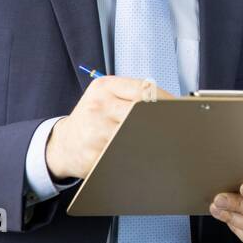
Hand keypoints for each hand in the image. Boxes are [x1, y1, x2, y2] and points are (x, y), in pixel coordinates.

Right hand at [45, 76, 172, 182]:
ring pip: (135, 135)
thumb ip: (132, 95)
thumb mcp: (105, 97)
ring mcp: (95, 130)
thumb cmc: (92, 118)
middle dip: (160, 120)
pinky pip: (124, 155)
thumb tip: (172, 104)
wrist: (63, 144)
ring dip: (151, 140)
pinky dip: (137, 155)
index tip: (178, 109)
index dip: (165, 100)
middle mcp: (98, 105)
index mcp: (104, 87)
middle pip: (141, 111)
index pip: (143, 89)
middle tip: (174, 127)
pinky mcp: (94, 154)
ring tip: (159, 141)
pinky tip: (140, 154)